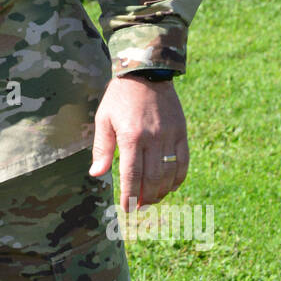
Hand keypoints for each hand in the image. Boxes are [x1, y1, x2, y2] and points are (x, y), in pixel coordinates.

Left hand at [89, 77, 188, 210]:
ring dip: (161, 191)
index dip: (130, 195)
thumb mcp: (103, 120)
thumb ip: (102, 149)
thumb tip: (97, 174)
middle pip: (153, 178)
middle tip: (139, 207)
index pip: (132, 175)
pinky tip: (170, 186)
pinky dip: (178, 178)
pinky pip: (183, 161)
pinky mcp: (181, 132)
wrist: (146, 73)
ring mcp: (170, 136)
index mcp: (131, 136)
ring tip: (152, 199)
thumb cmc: (119, 98)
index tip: (126, 207)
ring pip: (169, 173)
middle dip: (146, 197)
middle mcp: (153, 138)